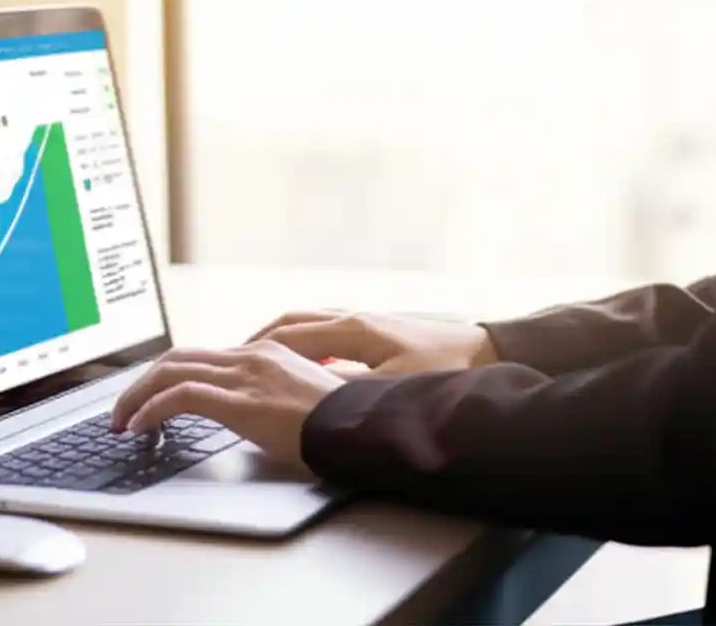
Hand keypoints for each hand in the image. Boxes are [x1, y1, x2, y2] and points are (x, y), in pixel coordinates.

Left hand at [110, 341, 343, 467]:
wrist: (362, 428)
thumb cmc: (342, 424)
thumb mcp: (304, 402)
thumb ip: (275, 400)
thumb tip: (257, 418)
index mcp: (267, 353)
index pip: (203, 355)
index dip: (168, 374)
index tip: (151, 394)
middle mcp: (252, 356)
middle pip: (178, 356)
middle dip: (142, 381)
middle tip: (123, 407)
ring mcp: (245, 375)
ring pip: (170, 370)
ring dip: (136, 395)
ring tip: (120, 419)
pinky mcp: (239, 400)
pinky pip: (180, 396)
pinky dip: (150, 409)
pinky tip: (138, 427)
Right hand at [247, 310, 498, 376]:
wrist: (490, 351)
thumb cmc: (445, 372)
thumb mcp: (393, 390)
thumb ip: (346, 391)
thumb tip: (308, 396)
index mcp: (351, 330)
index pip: (285, 337)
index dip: (252, 353)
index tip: (225, 366)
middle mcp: (354, 318)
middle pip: (290, 323)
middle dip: (256, 341)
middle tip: (229, 362)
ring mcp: (366, 321)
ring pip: (308, 323)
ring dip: (279, 339)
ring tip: (256, 361)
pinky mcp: (379, 330)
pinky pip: (326, 330)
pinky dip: (303, 342)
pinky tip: (303, 363)